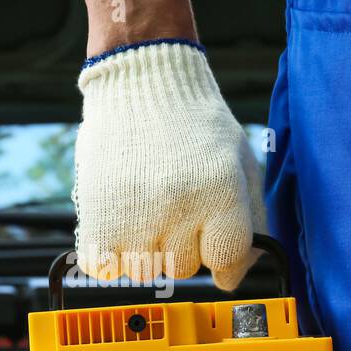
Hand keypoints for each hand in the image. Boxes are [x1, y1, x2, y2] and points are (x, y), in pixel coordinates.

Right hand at [72, 41, 264, 290]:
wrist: (142, 80)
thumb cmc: (196, 124)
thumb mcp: (240, 161)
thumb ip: (251, 217)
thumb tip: (241, 270)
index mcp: (221, 192)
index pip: (226, 261)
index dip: (220, 260)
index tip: (211, 246)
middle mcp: (180, 206)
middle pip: (183, 268)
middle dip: (180, 246)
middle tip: (172, 207)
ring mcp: (136, 213)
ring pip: (144, 270)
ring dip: (144, 250)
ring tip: (143, 209)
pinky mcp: (98, 214)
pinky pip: (105, 267)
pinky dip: (109, 256)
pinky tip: (117, 226)